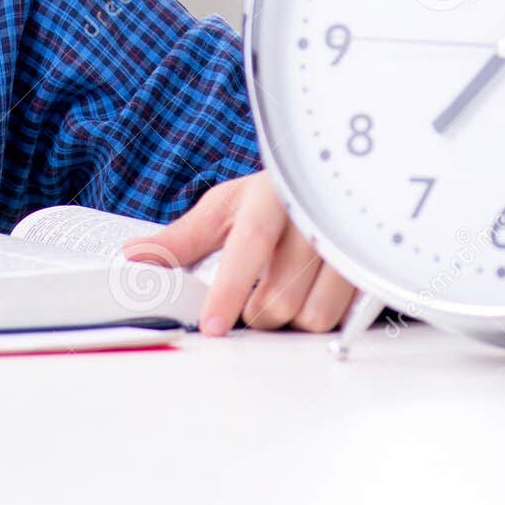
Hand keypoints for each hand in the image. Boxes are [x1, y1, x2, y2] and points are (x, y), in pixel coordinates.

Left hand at [122, 172, 358, 336]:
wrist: (329, 179)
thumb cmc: (273, 198)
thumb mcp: (225, 209)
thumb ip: (182, 239)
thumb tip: (134, 258)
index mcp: (272, 196)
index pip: (250, 245)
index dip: (230, 289)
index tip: (213, 325)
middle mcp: (313, 216)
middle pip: (280, 297)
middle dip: (256, 311)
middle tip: (252, 296)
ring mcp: (348, 242)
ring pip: (313, 315)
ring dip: (291, 318)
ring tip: (284, 290)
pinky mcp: (370, 267)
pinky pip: (343, 319)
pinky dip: (321, 318)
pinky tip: (312, 295)